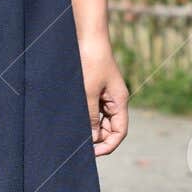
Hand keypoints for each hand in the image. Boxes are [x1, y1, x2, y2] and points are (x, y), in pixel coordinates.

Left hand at [79, 36, 128, 156]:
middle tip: (78, 145)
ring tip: (73, 134)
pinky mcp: (94, 89)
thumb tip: (93, 139)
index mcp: (119, 101)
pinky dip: (84, 117)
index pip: (119, 132)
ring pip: (99, 120)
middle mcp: (113, 100)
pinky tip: (72, 120)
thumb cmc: (90, 62)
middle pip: (109, 129)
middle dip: (96, 139)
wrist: (87, 37)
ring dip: (89, 128)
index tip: (91, 153)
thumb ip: (91, 116)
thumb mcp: (88, 92)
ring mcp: (104, 95)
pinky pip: (91, 109)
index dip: (108, 145)